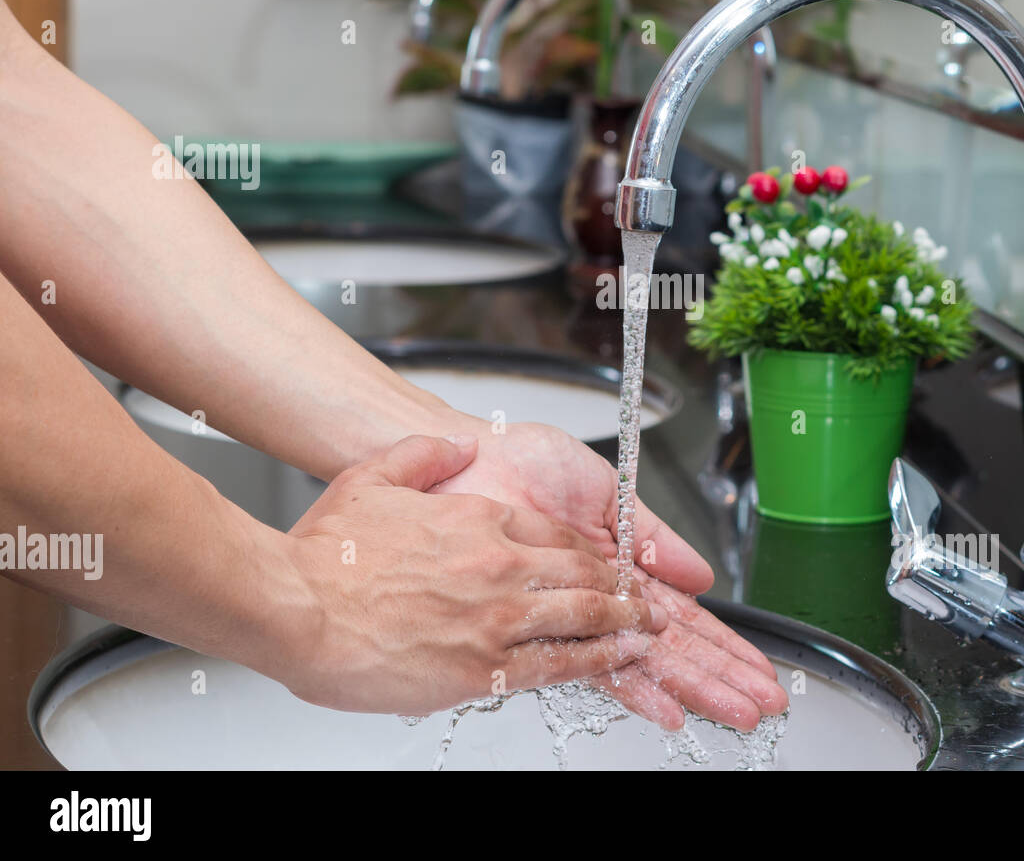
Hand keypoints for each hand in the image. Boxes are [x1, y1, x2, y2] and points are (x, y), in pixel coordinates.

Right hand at [277, 434, 666, 714]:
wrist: (291, 605)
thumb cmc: (323, 554)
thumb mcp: (371, 478)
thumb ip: (421, 454)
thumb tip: (454, 442)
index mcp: (476, 521)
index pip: (555, 536)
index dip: (589, 553)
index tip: (605, 565)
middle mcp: (497, 565)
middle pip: (582, 574)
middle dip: (621, 589)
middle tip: (645, 601)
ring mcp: (495, 616)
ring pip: (583, 616)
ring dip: (624, 624)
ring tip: (648, 633)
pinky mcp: (482, 666)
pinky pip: (559, 663)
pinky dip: (599, 661)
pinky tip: (621, 663)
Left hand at [429, 417, 788, 729]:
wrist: (472, 457)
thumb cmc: (524, 461)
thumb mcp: (608, 490)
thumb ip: (654, 536)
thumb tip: (703, 574)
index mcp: (621, 565)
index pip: (683, 614)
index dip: (723, 642)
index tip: (756, 667)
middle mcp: (600, 597)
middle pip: (673, 647)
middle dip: (721, 676)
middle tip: (760, 703)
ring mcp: (575, 613)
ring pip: (645, 661)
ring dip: (694, 688)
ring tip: (734, 712)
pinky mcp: (543, 624)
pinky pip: (595, 663)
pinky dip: (637, 687)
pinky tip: (670, 708)